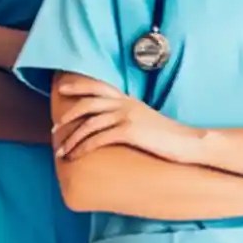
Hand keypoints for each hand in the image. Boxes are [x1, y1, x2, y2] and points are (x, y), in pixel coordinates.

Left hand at [53, 77, 204, 163]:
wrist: (187, 142)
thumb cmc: (167, 135)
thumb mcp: (145, 119)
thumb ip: (129, 116)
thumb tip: (113, 124)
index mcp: (128, 99)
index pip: (99, 86)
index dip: (79, 85)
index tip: (62, 88)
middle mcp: (126, 104)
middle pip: (89, 102)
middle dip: (68, 114)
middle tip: (55, 128)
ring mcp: (127, 116)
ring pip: (90, 123)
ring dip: (72, 138)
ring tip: (61, 151)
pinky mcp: (129, 131)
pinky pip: (98, 138)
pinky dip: (83, 147)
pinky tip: (75, 157)